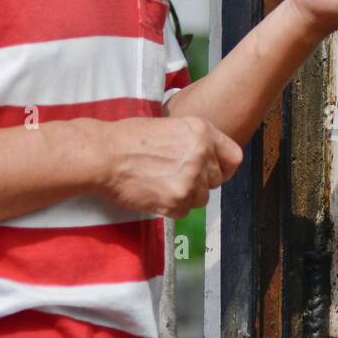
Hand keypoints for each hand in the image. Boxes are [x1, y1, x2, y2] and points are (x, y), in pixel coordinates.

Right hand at [100, 116, 242, 217]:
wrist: (104, 155)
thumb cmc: (129, 138)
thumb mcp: (171, 126)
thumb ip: (194, 142)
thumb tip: (208, 159)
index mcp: (202, 131)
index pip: (233, 157)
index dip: (224, 168)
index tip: (214, 173)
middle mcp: (202, 153)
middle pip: (216, 181)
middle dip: (198, 183)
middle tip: (174, 178)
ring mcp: (191, 178)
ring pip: (201, 199)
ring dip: (185, 196)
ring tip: (162, 185)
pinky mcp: (177, 199)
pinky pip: (184, 211)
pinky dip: (171, 208)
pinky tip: (155, 194)